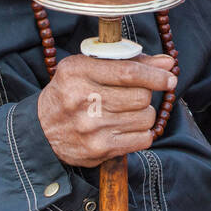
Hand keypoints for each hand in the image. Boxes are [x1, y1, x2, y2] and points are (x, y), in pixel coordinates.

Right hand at [37, 53, 176, 166]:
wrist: (41, 130)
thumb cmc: (71, 92)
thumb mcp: (89, 67)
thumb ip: (129, 62)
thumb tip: (168, 62)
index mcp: (78, 71)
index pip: (129, 72)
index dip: (155, 75)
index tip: (169, 76)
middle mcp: (83, 99)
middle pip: (141, 96)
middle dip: (147, 94)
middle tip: (137, 95)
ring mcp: (91, 127)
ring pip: (145, 118)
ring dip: (145, 114)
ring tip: (128, 112)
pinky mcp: (99, 149)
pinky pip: (142, 139)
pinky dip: (143, 133)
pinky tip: (129, 128)